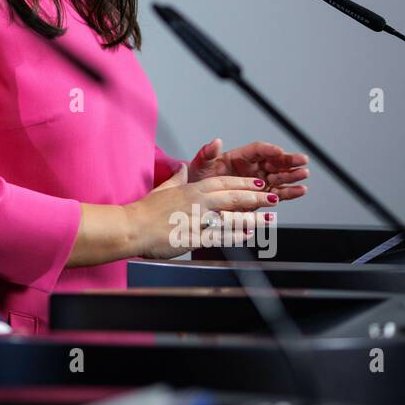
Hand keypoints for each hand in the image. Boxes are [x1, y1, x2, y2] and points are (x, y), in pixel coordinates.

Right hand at [126, 163, 278, 258]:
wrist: (131, 227)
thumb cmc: (145, 210)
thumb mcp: (163, 188)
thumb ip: (177, 178)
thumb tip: (183, 167)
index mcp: (191, 190)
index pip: (223, 183)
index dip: (243, 184)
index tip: (258, 185)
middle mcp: (197, 202)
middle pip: (233, 197)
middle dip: (256, 198)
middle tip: (273, 198)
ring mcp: (196, 220)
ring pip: (231, 217)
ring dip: (253, 218)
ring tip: (270, 219)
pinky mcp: (193, 237)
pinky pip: (219, 237)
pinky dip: (235, 236)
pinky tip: (247, 236)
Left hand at [187, 138, 308, 201]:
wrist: (201, 200)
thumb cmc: (201, 179)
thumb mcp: (201, 166)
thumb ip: (208, 154)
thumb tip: (215, 142)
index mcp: (239, 157)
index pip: (257, 150)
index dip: (268, 150)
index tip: (278, 151)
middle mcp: (252, 168)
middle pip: (274, 161)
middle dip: (288, 161)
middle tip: (302, 160)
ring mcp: (259, 182)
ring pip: (279, 177)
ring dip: (292, 175)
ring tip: (304, 174)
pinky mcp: (262, 197)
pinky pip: (279, 193)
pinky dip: (290, 192)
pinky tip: (301, 190)